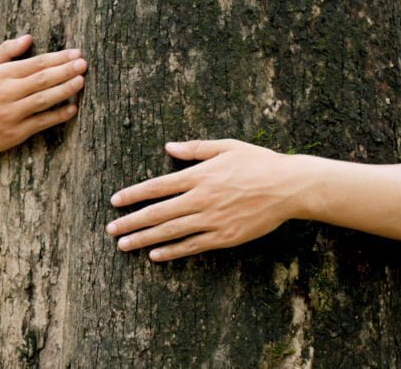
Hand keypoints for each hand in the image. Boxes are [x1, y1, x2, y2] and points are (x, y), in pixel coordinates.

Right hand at [0, 34, 86, 156]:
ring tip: (81, 81)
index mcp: (1, 75)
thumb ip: (7, 50)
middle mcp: (6, 93)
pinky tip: (73, 109)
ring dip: (64, 90)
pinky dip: (57, 115)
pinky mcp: (15, 132)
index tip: (76, 53)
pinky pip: (41, 122)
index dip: (58, 58)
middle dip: (64, 71)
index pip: (35, 64)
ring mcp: (11, 114)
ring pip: (42, 100)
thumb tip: (29, 37)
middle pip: (41, 80)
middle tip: (83, 64)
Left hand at [105, 139, 312, 260]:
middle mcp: (201, 198)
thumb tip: (168, 146)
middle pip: (158, 212)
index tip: (115, 201)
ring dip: (144, 238)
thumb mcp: (226, 146)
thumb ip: (195, 149)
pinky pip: (192, 246)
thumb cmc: (258, 162)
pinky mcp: (225, 236)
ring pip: (170, 231)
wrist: (289, 187)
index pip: (157, 186)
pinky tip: (155, 255)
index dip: (133, 194)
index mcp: (199, 175)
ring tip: (123, 244)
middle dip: (131, 221)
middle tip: (111, 229)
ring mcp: (212, 219)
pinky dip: (172, 251)